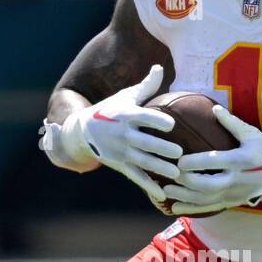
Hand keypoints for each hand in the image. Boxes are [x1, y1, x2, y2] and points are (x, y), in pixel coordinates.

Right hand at [42, 64, 181, 203]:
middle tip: (179, 153)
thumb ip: (146, 86)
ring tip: (177, 173)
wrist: (82, 131)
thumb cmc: (110, 110)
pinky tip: (163, 195)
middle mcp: (123, 134)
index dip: (156, 121)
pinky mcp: (120, 165)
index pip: (143, 117)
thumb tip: (160, 67)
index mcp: (126, 115)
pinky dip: (149, 186)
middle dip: (161, 148)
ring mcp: (121, 152)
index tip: (172, 124)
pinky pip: (136, 177)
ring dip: (159, 168)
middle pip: (144, 142)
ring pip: (142, 161)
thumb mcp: (125, 97)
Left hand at [161, 106, 261, 213]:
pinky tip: (174, 207)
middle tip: (172, 174)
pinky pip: (208, 208)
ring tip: (167, 190)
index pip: (217, 162)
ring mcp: (234, 194)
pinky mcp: (230, 202)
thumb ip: (232, 123)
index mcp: (243, 160)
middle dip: (189, 181)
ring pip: (207, 200)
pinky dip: (191, 209)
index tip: (180, 160)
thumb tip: (214, 109)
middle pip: (210, 185)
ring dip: (185, 197)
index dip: (197, 163)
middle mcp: (238, 180)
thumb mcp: (252, 134)